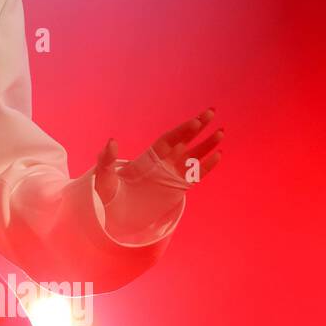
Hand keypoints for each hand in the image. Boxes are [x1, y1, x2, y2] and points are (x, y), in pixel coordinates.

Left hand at [95, 107, 223, 202]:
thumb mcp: (104, 174)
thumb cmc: (107, 192)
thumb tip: (111, 142)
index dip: (182, 130)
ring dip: (207, 145)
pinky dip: (207, 166)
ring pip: (194, 156)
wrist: (114, 213)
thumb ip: (107, 158)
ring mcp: (172, 175)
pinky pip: (195, 175)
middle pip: (184, 141)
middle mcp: (163, 162)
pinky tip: (218, 155)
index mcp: (149, 156)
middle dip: (198, 127)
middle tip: (212, 111)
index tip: (196, 121)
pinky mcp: (177, 189)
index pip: (170, 139)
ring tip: (221, 132)